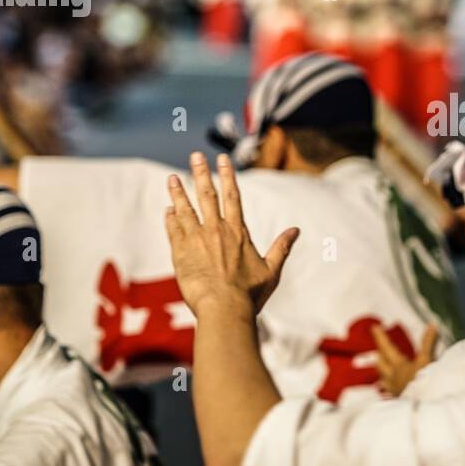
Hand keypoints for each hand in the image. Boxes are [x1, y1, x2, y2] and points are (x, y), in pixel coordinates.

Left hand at [165, 151, 298, 317]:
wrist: (223, 309)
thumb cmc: (249, 294)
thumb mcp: (271, 270)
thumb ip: (282, 247)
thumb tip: (296, 230)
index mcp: (238, 232)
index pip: (232, 196)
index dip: (227, 176)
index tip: (221, 160)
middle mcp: (216, 231)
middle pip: (207, 196)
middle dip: (201, 174)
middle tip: (195, 156)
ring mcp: (196, 241)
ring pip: (185, 210)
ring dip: (179, 193)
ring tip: (172, 179)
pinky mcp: (181, 254)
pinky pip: (174, 231)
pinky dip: (171, 219)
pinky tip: (168, 210)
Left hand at [372, 323, 436, 396]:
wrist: (423, 408)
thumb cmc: (424, 383)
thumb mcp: (427, 360)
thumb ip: (428, 342)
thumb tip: (432, 325)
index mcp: (398, 365)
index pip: (386, 347)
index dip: (380, 336)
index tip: (374, 327)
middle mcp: (392, 378)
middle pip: (381, 364)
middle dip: (380, 356)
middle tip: (379, 350)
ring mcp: (394, 391)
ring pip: (384, 379)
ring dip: (383, 371)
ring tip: (384, 369)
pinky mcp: (399, 401)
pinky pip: (390, 392)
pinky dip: (390, 387)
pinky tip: (393, 389)